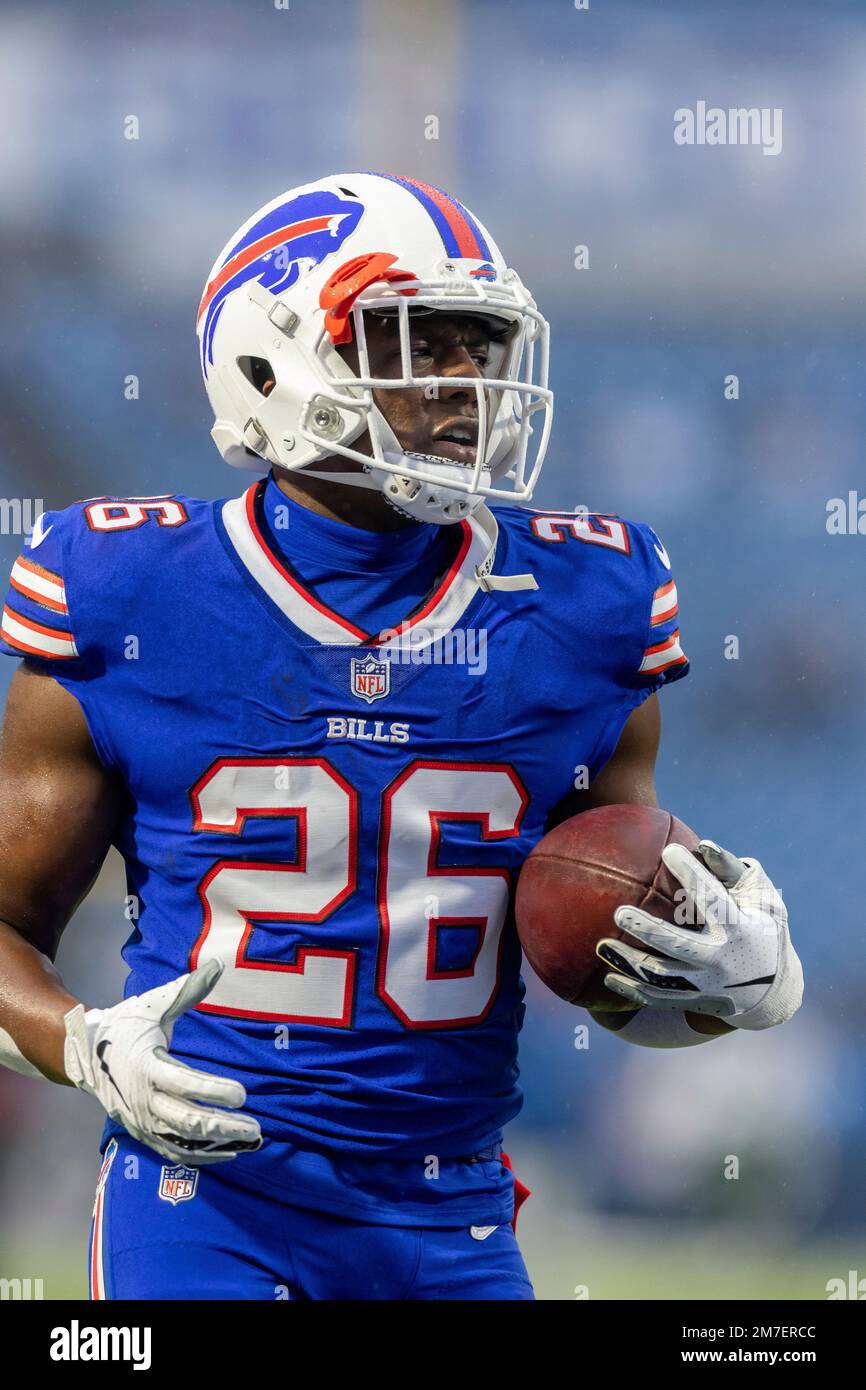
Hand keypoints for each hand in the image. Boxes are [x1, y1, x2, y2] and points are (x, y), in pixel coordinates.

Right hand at [63, 960, 261, 1163]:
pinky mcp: (144, 1133)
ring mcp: (143, 1120)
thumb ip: (187, 990)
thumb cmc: (126, 1026)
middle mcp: (144, 1099)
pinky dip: (201, 1156)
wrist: (86, 1056)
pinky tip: (229, 1152)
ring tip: (251, 1140)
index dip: (213, 1092)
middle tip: (255, 1127)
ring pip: (183, 1141)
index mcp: (148, 1067)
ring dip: (218, 1143)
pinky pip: (174, 1152)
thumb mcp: (153, 1005)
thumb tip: (218, 965)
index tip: (242, 1094)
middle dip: (223, 1126)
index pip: (184, 1085)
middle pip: (187, 1121)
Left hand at [596, 840, 803, 1029]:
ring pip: (662, 977)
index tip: (669, 850)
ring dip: (630, 963)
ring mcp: (707, 986)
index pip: (713, 899)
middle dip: (647, 930)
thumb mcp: (762, 899)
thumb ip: (734, 871)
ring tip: (601, 945)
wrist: (774, 991)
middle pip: (679, 945)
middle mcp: (721, 961)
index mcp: (740, 930)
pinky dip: (632, 991)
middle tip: (619, 912)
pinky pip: (658, 999)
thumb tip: (704, 845)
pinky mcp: (695, 1002)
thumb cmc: (763, 928)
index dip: (692, 874)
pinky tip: (607, 978)